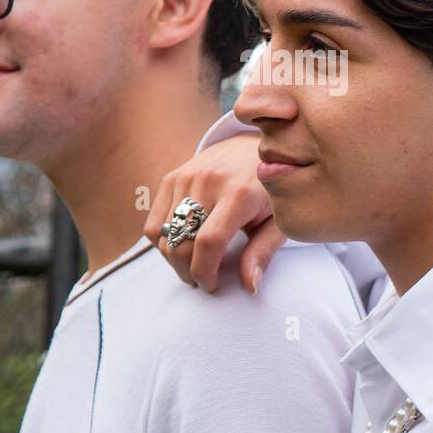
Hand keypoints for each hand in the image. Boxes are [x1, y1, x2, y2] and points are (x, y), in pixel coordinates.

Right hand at [143, 132, 287, 293]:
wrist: (254, 146)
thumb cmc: (270, 190)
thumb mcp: (278, 221)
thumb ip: (263, 252)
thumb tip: (250, 286)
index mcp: (240, 194)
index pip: (209, 242)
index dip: (205, 272)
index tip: (212, 285)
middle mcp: (210, 182)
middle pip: (182, 242)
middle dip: (188, 271)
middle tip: (202, 280)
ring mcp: (187, 177)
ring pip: (164, 236)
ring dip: (174, 260)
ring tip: (193, 264)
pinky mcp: (173, 176)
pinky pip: (154, 223)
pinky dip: (163, 241)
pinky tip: (182, 244)